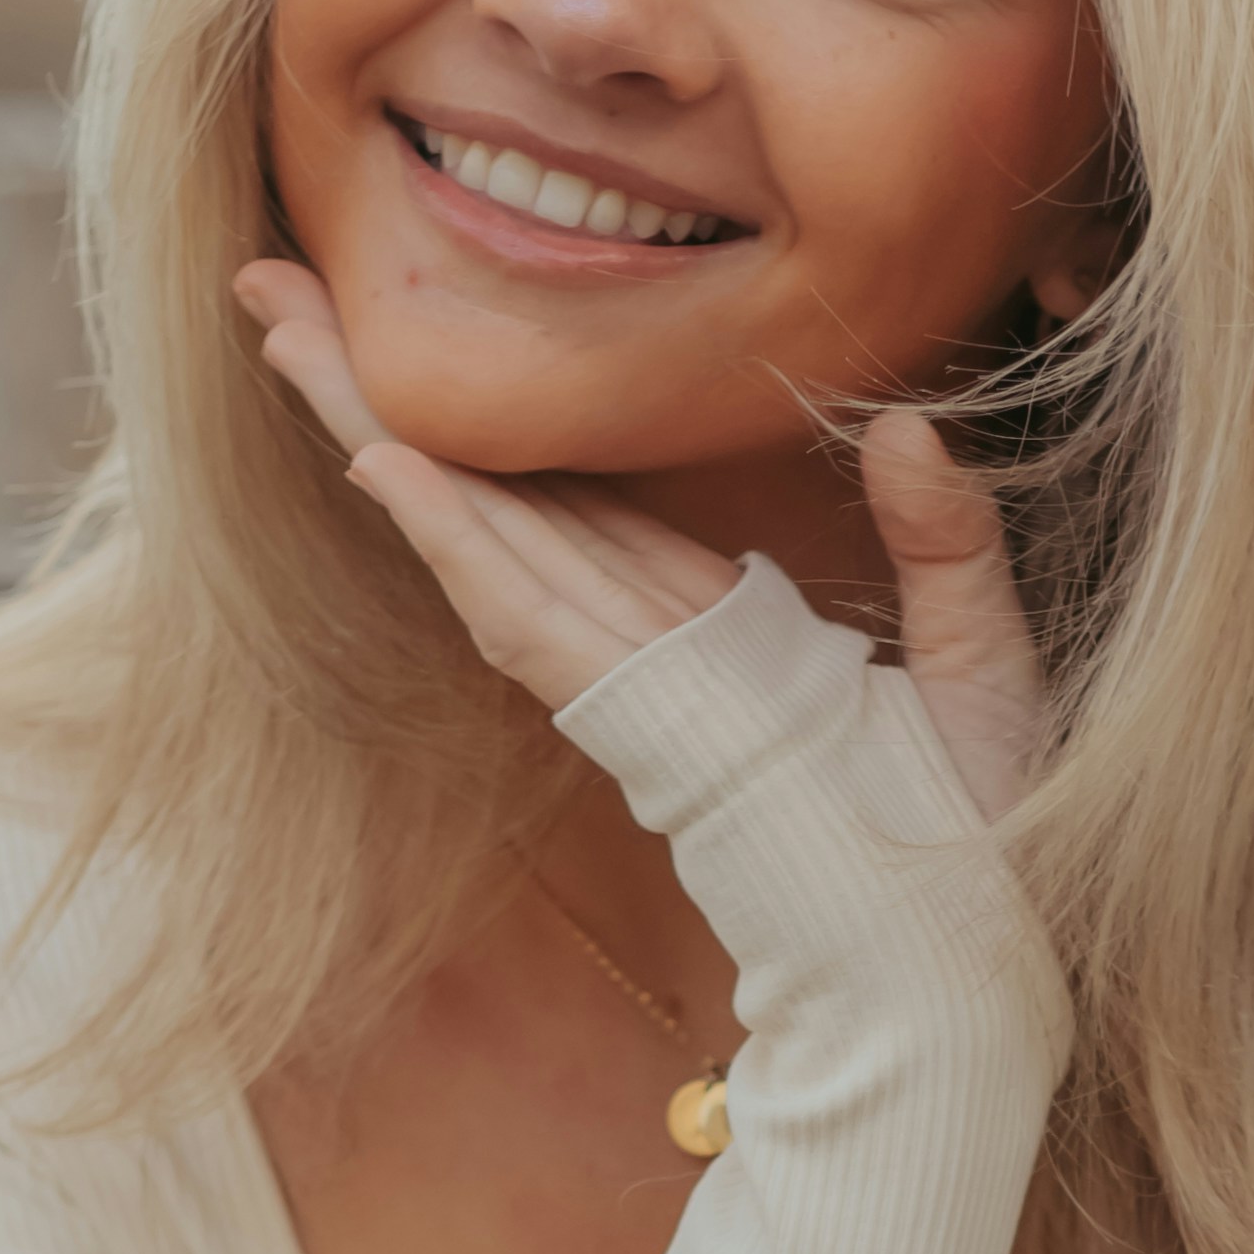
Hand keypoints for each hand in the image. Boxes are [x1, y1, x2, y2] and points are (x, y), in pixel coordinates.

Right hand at [241, 261, 1052, 826]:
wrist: (960, 967)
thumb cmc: (979, 838)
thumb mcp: (984, 660)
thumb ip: (946, 543)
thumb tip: (913, 423)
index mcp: (709, 616)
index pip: (569, 494)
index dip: (484, 412)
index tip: (406, 324)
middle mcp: (647, 636)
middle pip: (488, 491)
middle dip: (373, 387)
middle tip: (270, 286)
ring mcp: (630, 676)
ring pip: (477, 530)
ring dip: (374, 426)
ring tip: (280, 326)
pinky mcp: (633, 716)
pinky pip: (525, 614)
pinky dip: (453, 536)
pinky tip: (381, 459)